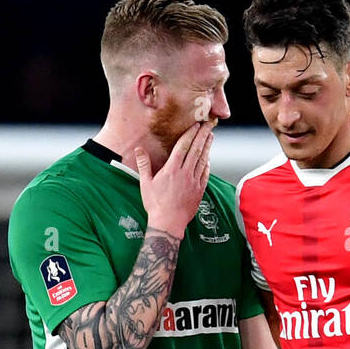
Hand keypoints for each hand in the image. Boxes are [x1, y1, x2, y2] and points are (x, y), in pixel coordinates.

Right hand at [135, 121, 213, 238]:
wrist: (168, 224)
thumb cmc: (155, 205)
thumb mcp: (145, 183)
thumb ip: (144, 164)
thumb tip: (138, 149)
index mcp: (171, 170)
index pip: (183, 147)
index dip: (190, 134)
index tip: (195, 125)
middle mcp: (185, 174)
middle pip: (196, 150)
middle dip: (203, 136)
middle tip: (209, 125)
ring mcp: (194, 182)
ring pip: (202, 161)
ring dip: (207, 147)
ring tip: (211, 137)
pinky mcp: (199, 191)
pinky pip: (205, 174)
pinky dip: (207, 164)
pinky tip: (208, 158)